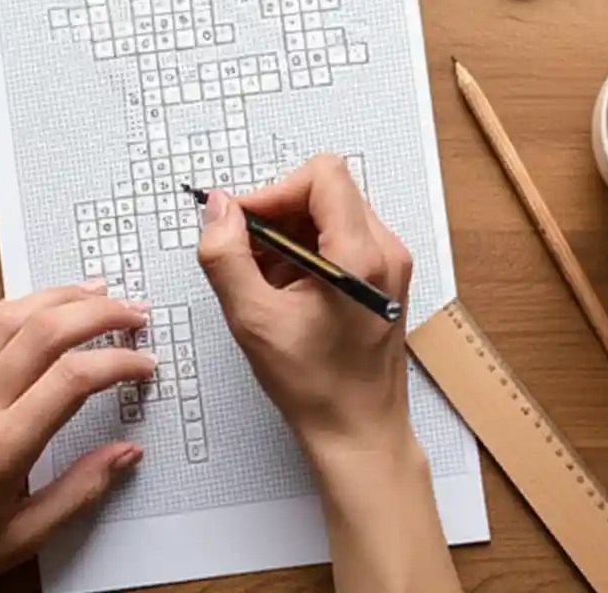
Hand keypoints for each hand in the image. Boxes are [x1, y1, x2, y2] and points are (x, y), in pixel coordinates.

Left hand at [0, 282, 153, 592]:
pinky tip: (36, 312)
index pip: (73, 379)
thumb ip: (82, 489)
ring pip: (2, 318)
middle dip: (97, 312)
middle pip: (42, 332)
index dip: (119, 361)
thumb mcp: (24, 537)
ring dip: (54, 297)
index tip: (144, 363)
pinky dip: (10, 314)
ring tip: (92, 291)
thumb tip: (128, 452)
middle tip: (132, 311)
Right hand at [197, 155, 461, 592]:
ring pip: (331, 215)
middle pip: (326, 192)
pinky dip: (306, 253)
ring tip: (263, 282)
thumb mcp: (253, 319)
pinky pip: (341, 241)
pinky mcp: (383, 279)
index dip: (273, 191)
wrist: (359, 432)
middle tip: (245, 254)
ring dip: (288, 236)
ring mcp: (389, 264)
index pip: (322, 175)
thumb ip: (226, 255)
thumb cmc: (315, 386)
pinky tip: (284, 292)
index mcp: (361, 255)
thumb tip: (217, 207)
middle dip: (277, 215)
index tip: (241, 224)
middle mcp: (385, 250)